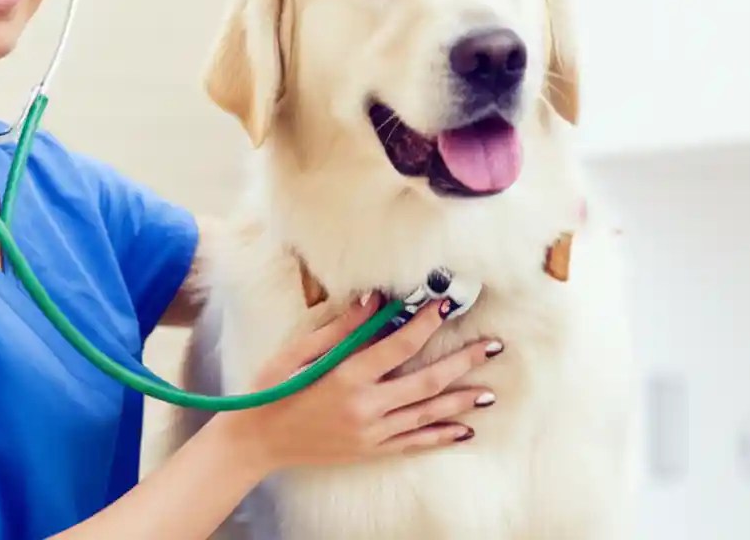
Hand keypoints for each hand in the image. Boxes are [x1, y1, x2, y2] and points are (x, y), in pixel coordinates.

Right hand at [228, 293, 502, 474]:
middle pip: (426, 381)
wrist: (258, 440)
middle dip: (462, 362)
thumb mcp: (298, 351)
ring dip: (460, 400)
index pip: (398, 345)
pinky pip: (414, 442)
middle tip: (491, 347)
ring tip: (488, 390)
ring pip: (427, 413)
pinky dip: (441, 435)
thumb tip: (374, 300)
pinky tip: (463, 429)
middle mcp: (365, 407)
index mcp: (346, 377)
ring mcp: (371, 432)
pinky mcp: (370, 449)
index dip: (426, 323)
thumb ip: (341, 328)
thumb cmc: (273, 390)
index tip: (446, 304)